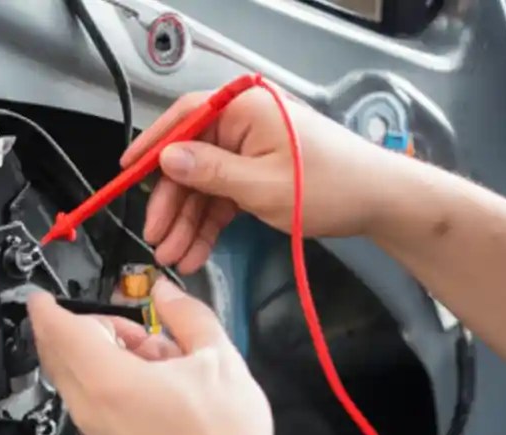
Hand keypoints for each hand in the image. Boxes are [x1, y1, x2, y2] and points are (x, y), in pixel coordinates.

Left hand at [28, 278, 279, 434]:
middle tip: (137, 330)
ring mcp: (92, 428)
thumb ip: (187, 314)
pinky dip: (106, 376)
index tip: (41, 295)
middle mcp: (88, 406)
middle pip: (60, 353)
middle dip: (86, 327)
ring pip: (74, 374)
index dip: (46, 308)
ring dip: (102, 352)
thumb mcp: (218, 359)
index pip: (59, 333)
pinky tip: (154, 382)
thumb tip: (163, 290)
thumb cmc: (223, 434)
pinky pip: (87, 395)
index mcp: (108, 380)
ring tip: (157, 359)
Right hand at [124, 87, 401, 273]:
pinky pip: (221, 197)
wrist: (379, 201)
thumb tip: (168, 160)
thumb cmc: (333, 185)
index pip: (184, 120)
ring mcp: (250, 148)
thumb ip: (209, 172)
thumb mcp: (261, 185)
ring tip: (173, 255)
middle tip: (156, 236)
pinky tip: (195, 251)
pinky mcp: (256, 172)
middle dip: (172, 205)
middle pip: (189, 161)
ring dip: (187, 222)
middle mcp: (245, 122)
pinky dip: (208, 225)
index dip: (151, 148)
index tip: (126, 173)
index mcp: (246, 108)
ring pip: (203, 186)